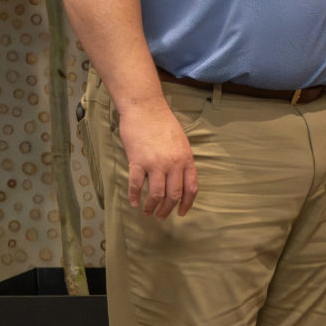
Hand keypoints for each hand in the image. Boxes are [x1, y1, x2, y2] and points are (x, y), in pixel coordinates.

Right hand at [118, 99, 197, 216]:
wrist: (145, 109)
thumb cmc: (164, 123)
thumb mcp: (181, 142)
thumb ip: (181, 161)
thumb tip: (179, 179)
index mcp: (187, 160)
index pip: (191, 188)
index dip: (187, 204)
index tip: (181, 213)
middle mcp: (174, 164)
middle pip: (174, 195)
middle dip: (167, 209)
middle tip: (161, 216)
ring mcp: (156, 164)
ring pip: (156, 194)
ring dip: (152, 207)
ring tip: (148, 212)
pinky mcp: (138, 161)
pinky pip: (136, 184)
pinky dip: (134, 196)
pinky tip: (133, 202)